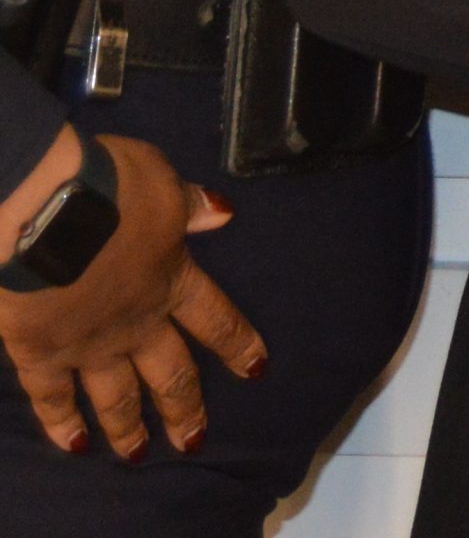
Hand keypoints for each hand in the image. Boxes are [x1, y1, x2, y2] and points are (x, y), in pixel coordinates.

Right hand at [0, 128, 265, 459]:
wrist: (49, 211)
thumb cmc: (111, 185)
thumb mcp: (163, 183)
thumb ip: (188, 205)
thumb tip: (224, 213)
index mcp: (173, 278)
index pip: (216, 319)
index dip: (239, 344)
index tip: (257, 370)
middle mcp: (138, 321)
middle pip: (169, 372)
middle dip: (184, 407)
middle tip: (195, 440)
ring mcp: (91, 344)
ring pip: (117, 396)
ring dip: (129, 428)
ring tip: (138, 455)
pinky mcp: (42, 354)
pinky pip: (53, 398)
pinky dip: (61, 424)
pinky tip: (73, 445)